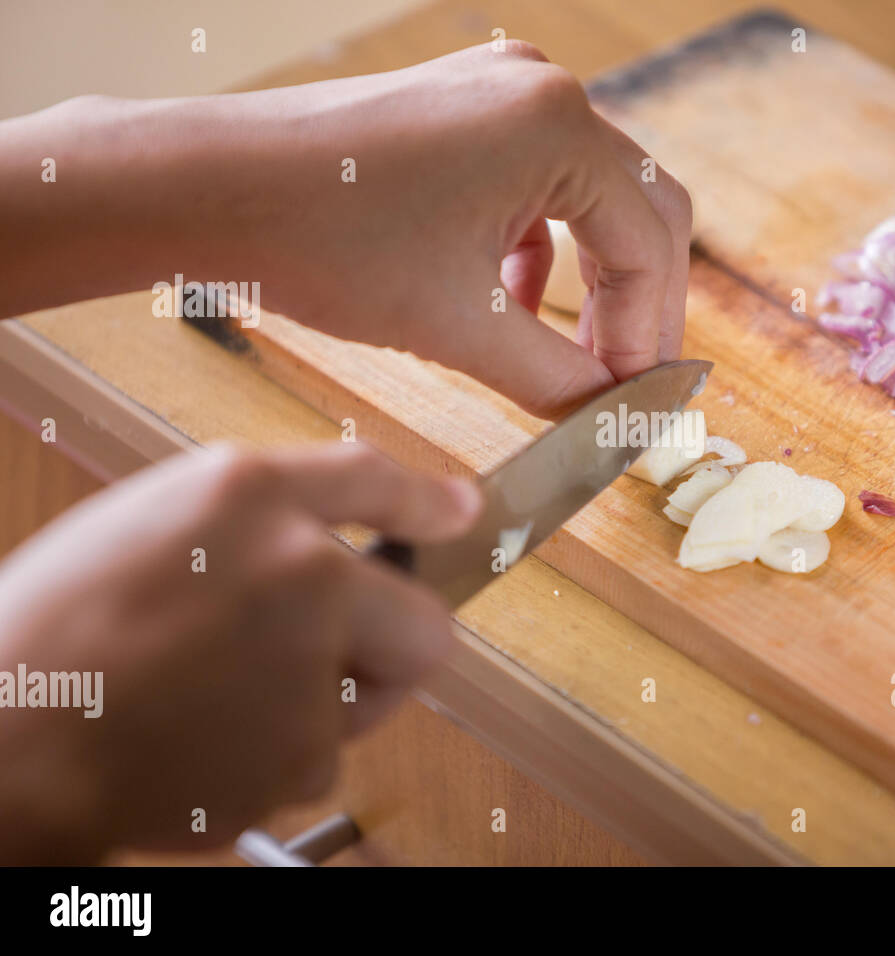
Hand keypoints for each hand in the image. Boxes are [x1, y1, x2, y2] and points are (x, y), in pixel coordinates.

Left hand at [0, 42, 692, 419]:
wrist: (206, 191)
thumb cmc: (322, 243)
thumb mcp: (457, 326)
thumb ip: (554, 377)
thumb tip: (608, 419)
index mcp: (556, 127)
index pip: (650, 244)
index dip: (648, 335)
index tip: (630, 403)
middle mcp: (541, 91)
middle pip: (641, 210)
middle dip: (638, 306)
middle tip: (625, 384)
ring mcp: (500, 93)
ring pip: (593, 199)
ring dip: (594, 281)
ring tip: (575, 358)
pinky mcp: (463, 111)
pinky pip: (537, 185)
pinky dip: (542, 252)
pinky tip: (512, 306)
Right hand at [0, 443, 478, 861]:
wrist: (2, 738)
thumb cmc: (57, 631)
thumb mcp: (155, 522)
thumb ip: (267, 515)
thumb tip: (367, 525)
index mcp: (245, 495)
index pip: (373, 481)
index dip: (427, 504)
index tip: (463, 515)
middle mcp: (299, 567)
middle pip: (425, 628)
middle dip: (393, 653)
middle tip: (327, 663)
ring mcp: (310, 664)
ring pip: (360, 706)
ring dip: (311, 709)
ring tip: (209, 701)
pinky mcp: (300, 755)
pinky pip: (314, 760)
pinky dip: (269, 760)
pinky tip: (197, 740)